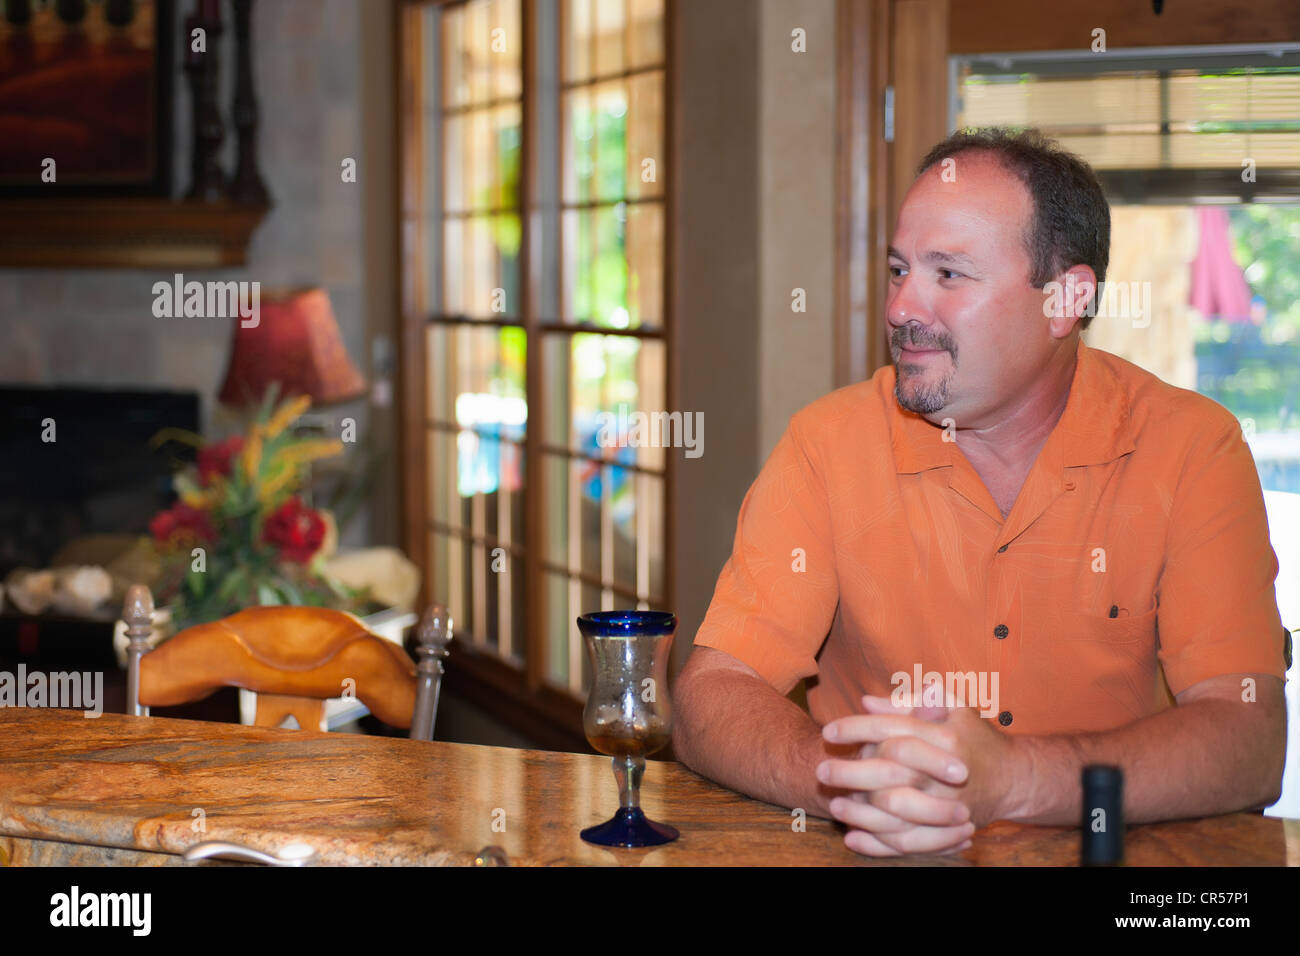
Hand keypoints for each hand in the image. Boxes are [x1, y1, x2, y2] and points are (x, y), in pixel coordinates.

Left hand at [816, 698, 976, 856]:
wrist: (1014, 778)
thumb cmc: (975, 737)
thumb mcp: (953, 707)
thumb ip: (911, 701)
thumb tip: (867, 702)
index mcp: (944, 737)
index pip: (892, 731)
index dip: (857, 728)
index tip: (828, 731)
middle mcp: (945, 772)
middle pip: (889, 774)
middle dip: (850, 773)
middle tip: (821, 772)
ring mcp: (947, 806)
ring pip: (896, 813)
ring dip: (860, 813)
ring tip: (835, 806)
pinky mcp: (947, 831)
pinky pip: (908, 843)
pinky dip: (878, 845)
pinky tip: (852, 838)